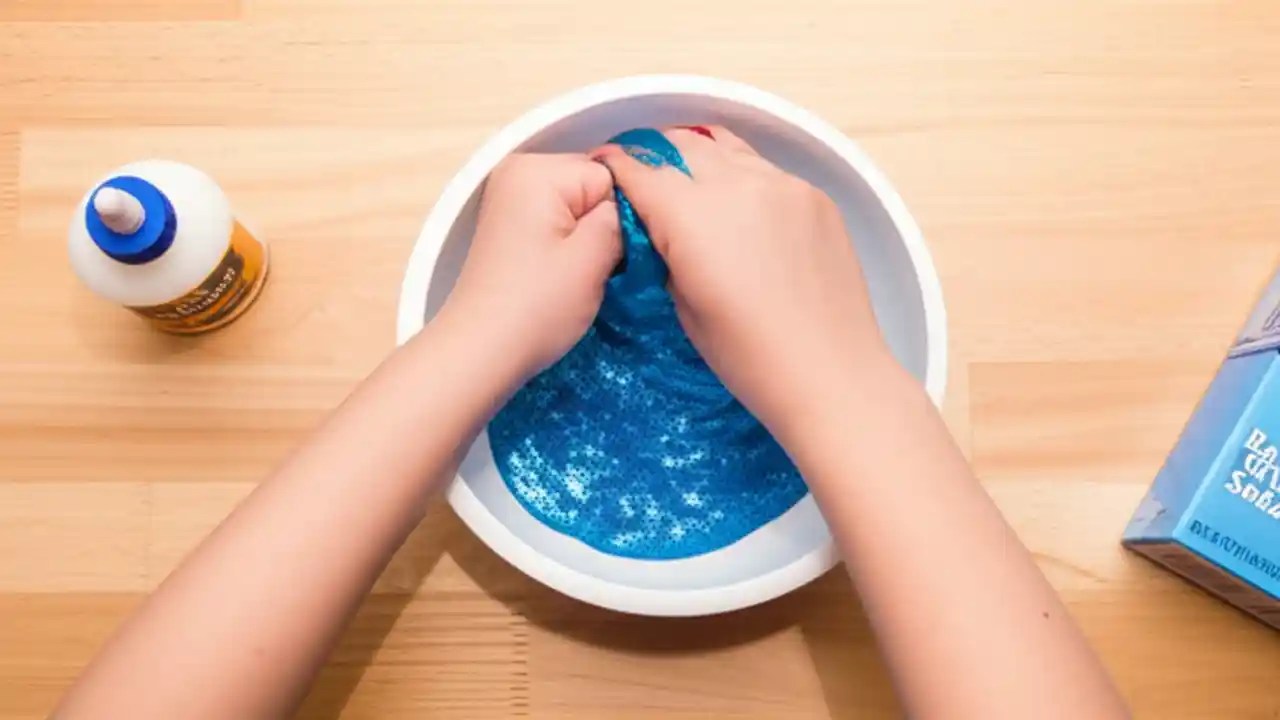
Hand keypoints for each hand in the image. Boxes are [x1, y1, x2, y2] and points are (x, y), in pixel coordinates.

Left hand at [437, 153, 620, 381]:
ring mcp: (509, 200)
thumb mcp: (592, 259)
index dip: (620, 216)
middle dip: (603, 224)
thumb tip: (630, 209)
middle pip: (591, 187)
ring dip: (586, 239)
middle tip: (594, 269)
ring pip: (577, 208)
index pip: (610, 176)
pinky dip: (567, 245)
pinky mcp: (509, 227)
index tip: (613, 256)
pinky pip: (556, 222)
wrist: (480, 352)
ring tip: (576, 275)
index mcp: (537, 171)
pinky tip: (560, 275)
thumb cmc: (537, 307)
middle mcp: (518, 172)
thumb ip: (620, 219)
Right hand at [594, 128, 890, 439]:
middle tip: (643, 172)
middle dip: (655, 153)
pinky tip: (741, 209)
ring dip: (700, 157)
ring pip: (727, 148)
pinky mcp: (814, 195)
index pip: (640, 169)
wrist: (830, 371)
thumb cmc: (748, 357)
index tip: (605, 168)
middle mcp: (737, 184)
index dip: (616, 166)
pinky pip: (765, 170)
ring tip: (690, 179)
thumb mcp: (684, 308)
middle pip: (681, 144)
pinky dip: (742, 177)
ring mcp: (782, 184)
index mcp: (692, 215)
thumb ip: (666, 253)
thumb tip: (662, 230)